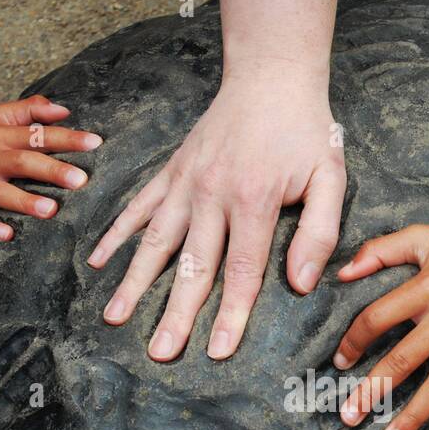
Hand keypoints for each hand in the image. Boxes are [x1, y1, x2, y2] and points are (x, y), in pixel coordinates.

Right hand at [0, 95, 99, 241]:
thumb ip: (30, 111)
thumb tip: (64, 110)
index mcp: (1, 136)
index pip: (39, 135)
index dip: (67, 138)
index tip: (95, 143)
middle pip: (23, 162)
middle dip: (51, 170)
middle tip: (80, 180)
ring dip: (24, 201)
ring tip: (50, 210)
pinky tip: (6, 235)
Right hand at [88, 74, 345, 360]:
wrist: (271, 76)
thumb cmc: (305, 131)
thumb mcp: (330, 177)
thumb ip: (318, 233)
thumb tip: (299, 284)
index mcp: (253, 201)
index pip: (241, 272)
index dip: (230, 315)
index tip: (216, 353)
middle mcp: (211, 194)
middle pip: (191, 266)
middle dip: (174, 314)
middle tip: (159, 353)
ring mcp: (185, 182)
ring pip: (155, 241)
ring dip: (134, 281)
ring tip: (113, 317)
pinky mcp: (171, 171)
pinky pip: (139, 206)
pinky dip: (117, 233)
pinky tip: (98, 261)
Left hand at [333, 217, 428, 429]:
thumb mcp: (425, 238)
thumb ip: (380, 250)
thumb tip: (341, 273)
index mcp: (426, 288)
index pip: (377, 319)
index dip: (353, 341)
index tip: (340, 363)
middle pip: (402, 360)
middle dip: (372, 391)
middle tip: (349, 417)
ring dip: (414, 417)